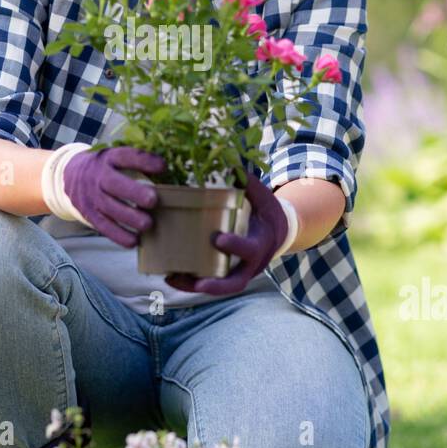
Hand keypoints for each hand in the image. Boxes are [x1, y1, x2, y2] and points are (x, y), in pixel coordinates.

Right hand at [63, 146, 166, 247]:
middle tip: (153, 200)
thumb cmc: (107, 166)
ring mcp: (92, 196)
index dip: (144, 161)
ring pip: (109, 208)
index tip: (162, 166)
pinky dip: (118, 235)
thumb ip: (138, 163)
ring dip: (129, 218)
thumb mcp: (117, 157)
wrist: (70, 174)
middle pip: (114, 184)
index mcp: (109, 158)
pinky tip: (134, 241)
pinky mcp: (89, 213)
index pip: (126, 156)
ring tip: (147, 225)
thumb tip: (169, 173)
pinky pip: (103, 226)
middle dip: (134, 193)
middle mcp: (98, 176)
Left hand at [164, 172, 290, 296]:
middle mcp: (251, 264)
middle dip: (217, 284)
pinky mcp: (226, 275)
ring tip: (173, 279)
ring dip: (195, 287)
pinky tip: (170, 277)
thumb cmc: (263, 209)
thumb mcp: (260, 195)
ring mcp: (239, 272)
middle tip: (198, 280)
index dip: (236, 246)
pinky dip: (190, 283)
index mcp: (260, 242)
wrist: (275, 230)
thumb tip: (227, 159)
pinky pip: (208, 284)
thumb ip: (245, 180)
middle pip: (236, 282)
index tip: (218, 238)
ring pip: (219, 288)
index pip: (250, 249)